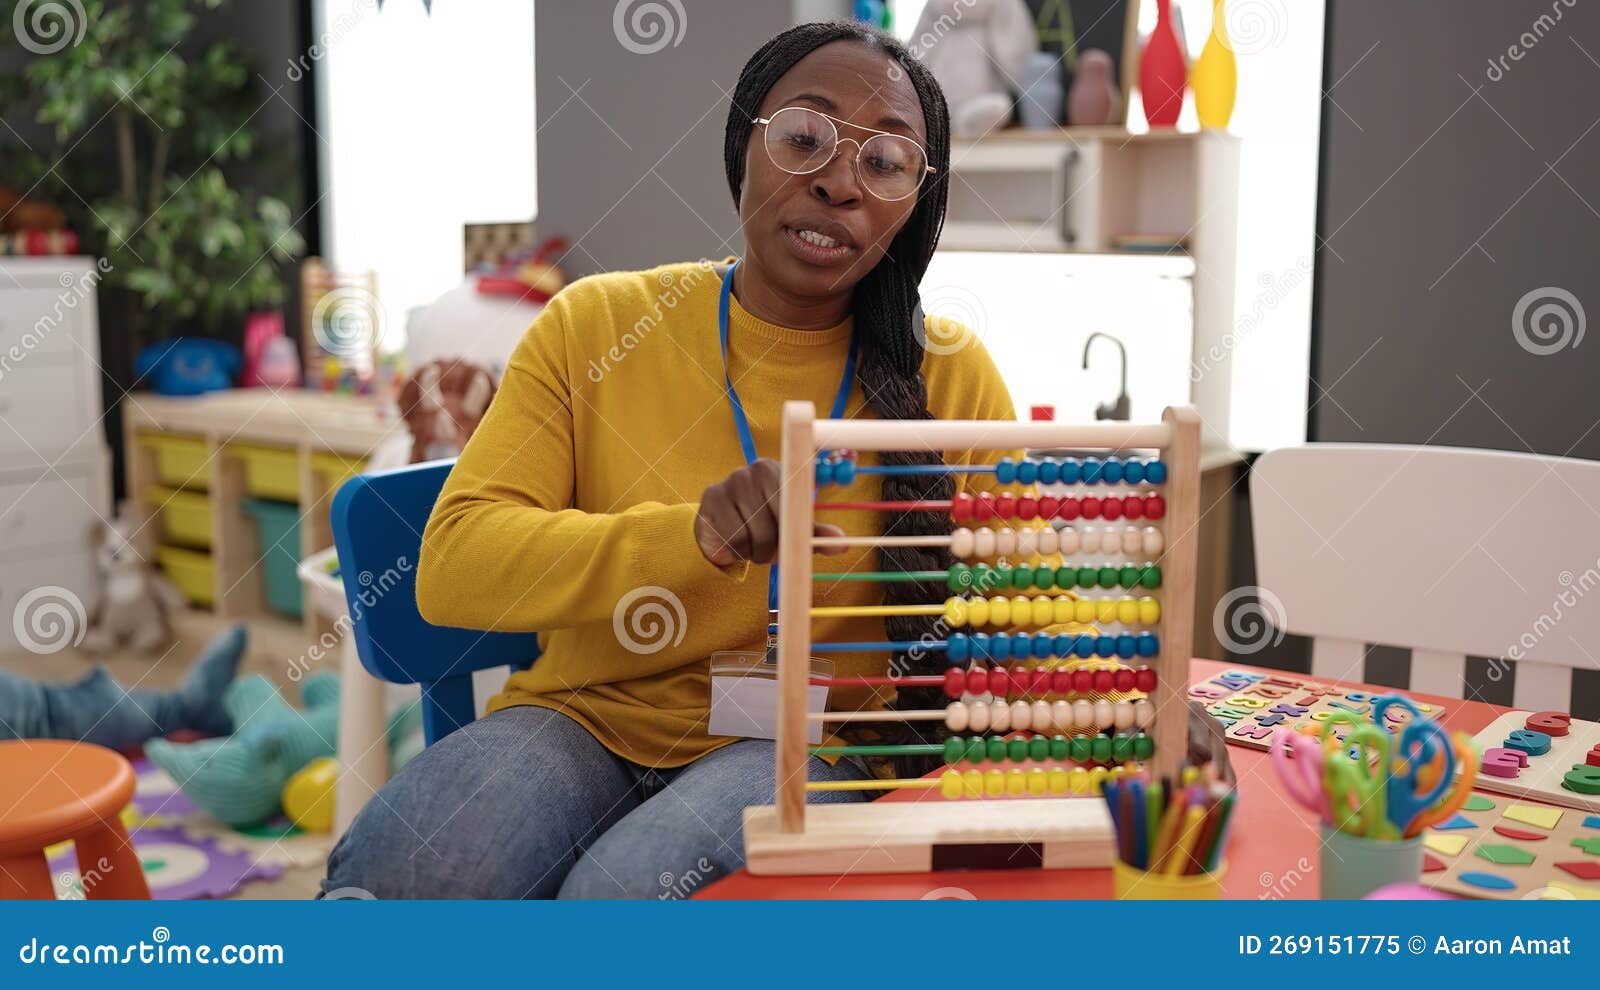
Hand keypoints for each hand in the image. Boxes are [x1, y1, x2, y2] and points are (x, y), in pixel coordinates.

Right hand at [694, 458, 845, 565]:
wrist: (719, 532)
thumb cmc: (762, 528)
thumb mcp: (792, 532)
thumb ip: (815, 536)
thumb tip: (842, 543)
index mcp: (783, 471)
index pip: (801, 495)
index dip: (801, 518)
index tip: (804, 526)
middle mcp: (758, 469)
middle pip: (782, 521)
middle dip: (777, 546)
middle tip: (769, 551)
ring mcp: (734, 480)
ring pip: (757, 533)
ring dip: (756, 552)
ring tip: (751, 546)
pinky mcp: (712, 496)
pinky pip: (734, 538)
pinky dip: (737, 551)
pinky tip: (734, 543)